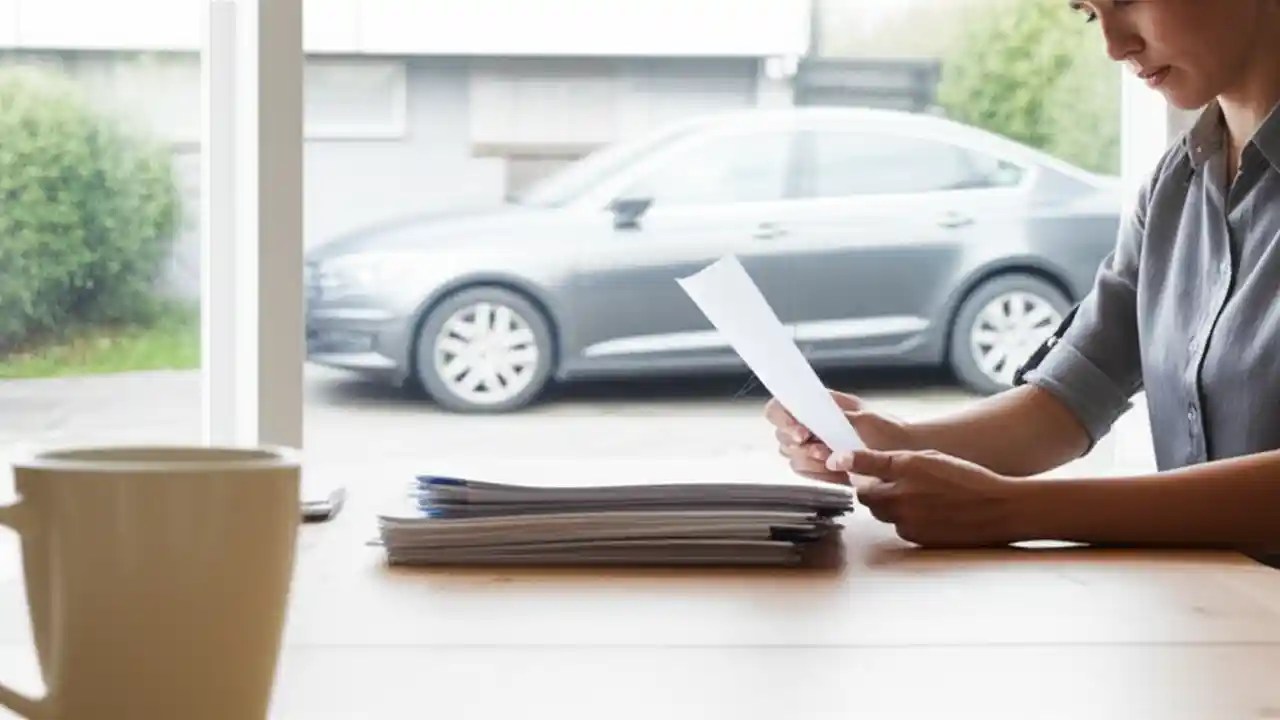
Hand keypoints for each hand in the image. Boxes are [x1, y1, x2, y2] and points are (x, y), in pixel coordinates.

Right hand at [766, 391, 915, 484]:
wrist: (906, 454)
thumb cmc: (889, 430)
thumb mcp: (865, 419)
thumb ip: (837, 417)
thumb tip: (814, 415)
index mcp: (817, 406)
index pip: (779, 407)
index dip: (782, 418)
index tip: (802, 432)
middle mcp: (809, 425)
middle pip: (782, 435)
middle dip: (797, 444)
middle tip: (819, 451)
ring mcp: (813, 446)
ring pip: (791, 456)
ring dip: (808, 460)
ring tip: (831, 460)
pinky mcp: (820, 467)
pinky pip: (804, 472)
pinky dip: (816, 473)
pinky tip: (834, 471)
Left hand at [826, 449, 1022, 547]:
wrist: (999, 508)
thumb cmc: (967, 477)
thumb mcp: (929, 457)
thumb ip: (891, 461)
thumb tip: (856, 465)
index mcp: (905, 467)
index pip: (862, 465)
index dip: (851, 464)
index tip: (834, 460)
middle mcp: (901, 494)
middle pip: (866, 494)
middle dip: (872, 489)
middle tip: (890, 483)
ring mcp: (906, 519)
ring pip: (881, 513)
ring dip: (888, 505)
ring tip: (916, 498)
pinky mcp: (914, 538)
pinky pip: (897, 528)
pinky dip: (904, 521)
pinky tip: (927, 514)